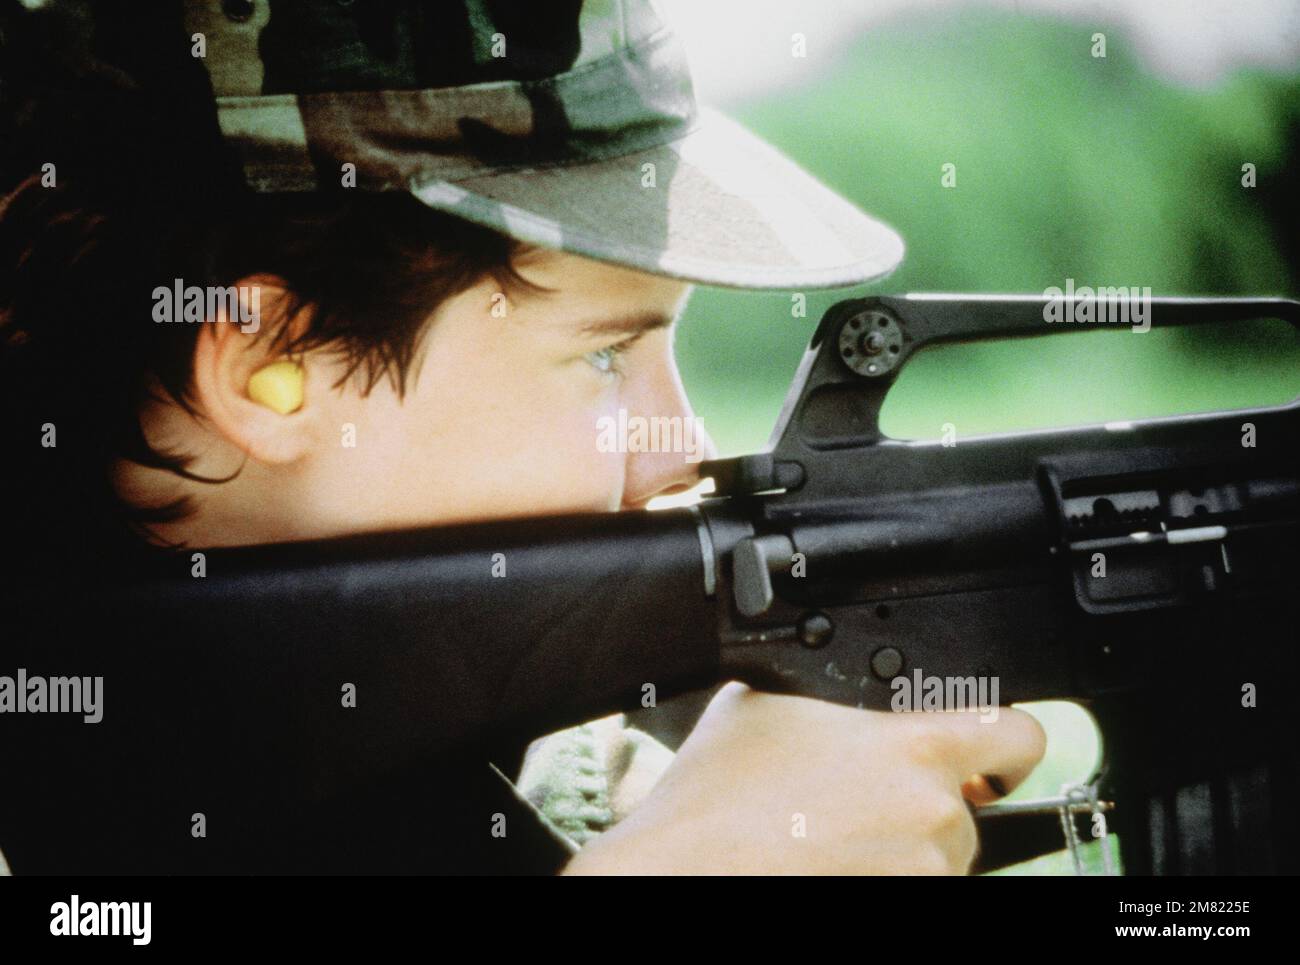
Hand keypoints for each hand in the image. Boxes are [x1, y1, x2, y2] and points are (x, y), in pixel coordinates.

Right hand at [562, 681, 1045, 874]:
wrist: (680, 874)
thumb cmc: (712, 800)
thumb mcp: (760, 705)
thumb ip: (819, 692)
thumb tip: (825, 683)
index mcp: (912, 748)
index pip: (1018, 735)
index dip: (1005, 741)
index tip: (988, 757)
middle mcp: (933, 816)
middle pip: (962, 808)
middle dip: (918, 807)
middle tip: (853, 806)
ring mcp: (923, 876)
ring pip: (936, 860)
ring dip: (898, 852)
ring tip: (828, 840)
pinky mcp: (904, 913)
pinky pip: (909, 889)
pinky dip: (879, 879)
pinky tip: (827, 866)